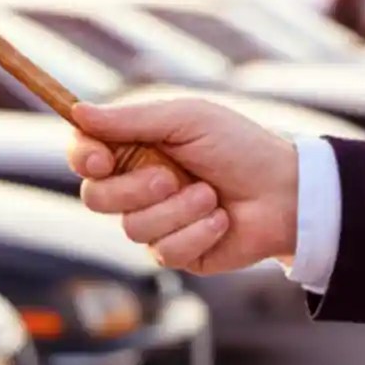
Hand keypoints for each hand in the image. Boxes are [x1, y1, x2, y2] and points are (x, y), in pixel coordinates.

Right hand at [68, 98, 298, 274]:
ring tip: (211, 196)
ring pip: (131, 227)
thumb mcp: (186, 119)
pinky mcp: (176, 252)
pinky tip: (220, 220)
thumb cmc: (239, 146)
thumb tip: (77, 113)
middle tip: (172, 176)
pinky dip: (197, 232)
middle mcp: (137, 186)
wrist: (288, 192)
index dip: (83, 158)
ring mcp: (154, 221)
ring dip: (177, 210)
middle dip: (134, 189)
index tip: (101, 159)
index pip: (84, 155)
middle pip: (95, 197)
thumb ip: (130, 119)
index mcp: (135, 148)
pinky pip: (163, 252)